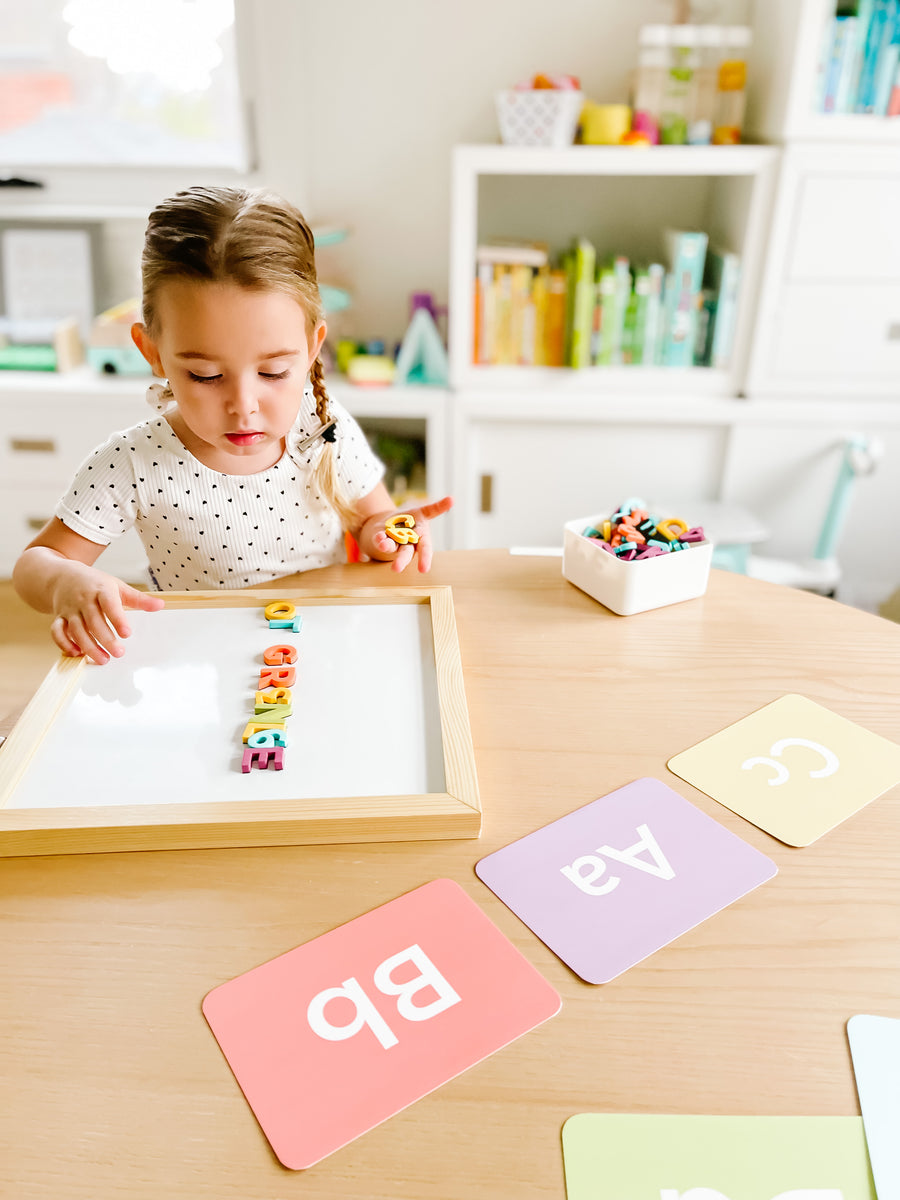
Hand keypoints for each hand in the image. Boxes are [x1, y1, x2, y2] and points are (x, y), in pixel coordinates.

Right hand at [48, 562, 164, 664]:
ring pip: (76, 630)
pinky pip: (58, 632)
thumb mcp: (117, 586)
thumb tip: (160, 605)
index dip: (117, 619)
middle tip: (119, 653)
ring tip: (103, 659)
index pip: (109, 604)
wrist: (62, 576)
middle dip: (105, 639)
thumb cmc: (94, 583)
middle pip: (93, 622)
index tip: (127, 633)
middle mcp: (84, 600)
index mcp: (101, 590)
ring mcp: (70, 610)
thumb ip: (138, 599)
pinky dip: (65, 643)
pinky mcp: (60, 618)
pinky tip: (77, 654)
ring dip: (89, 646)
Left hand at [358, 496, 452, 573]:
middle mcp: (407, 544)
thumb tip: (452, 499)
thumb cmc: (411, 520)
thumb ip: (436, 509)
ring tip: (383, 545)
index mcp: (421, 538)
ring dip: (387, 546)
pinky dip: (379, 538)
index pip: (425, 549)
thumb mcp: (425, 513)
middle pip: (406, 553)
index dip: (425, 559)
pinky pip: (380, 539)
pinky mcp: (381, 539)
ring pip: (391, 547)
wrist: (389, 523)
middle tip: (396, 568)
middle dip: (401, 560)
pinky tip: (379, 536)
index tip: (423, 570)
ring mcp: (393, 543)